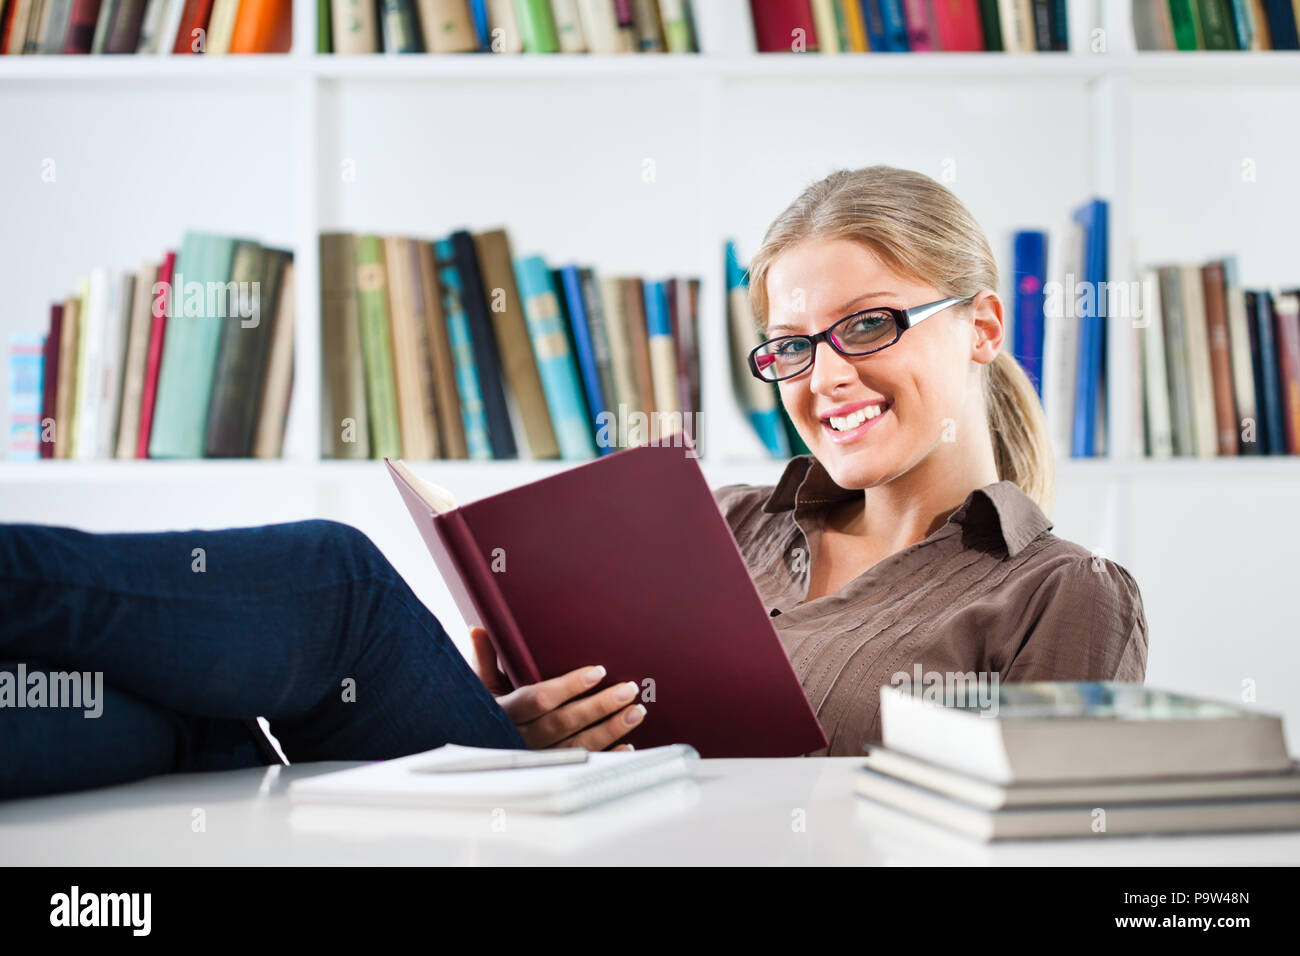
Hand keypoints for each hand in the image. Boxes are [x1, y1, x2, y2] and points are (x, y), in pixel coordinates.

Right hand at [470, 627, 644, 751]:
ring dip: (610, 729)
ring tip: (636, 712)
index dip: (569, 686)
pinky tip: (628, 746)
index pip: (540, 699)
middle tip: (629, 689)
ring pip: (578, 744)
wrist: (474, 752)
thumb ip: (485, 658)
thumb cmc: (482, 713)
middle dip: (599, 706)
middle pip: (565, 722)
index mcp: (505, 712)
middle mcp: (522, 737)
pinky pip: (583, 765)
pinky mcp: (552, 770)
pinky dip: (607, 757)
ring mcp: (539, 756)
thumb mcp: (479, 687)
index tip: (598, 671)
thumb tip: (479, 629)